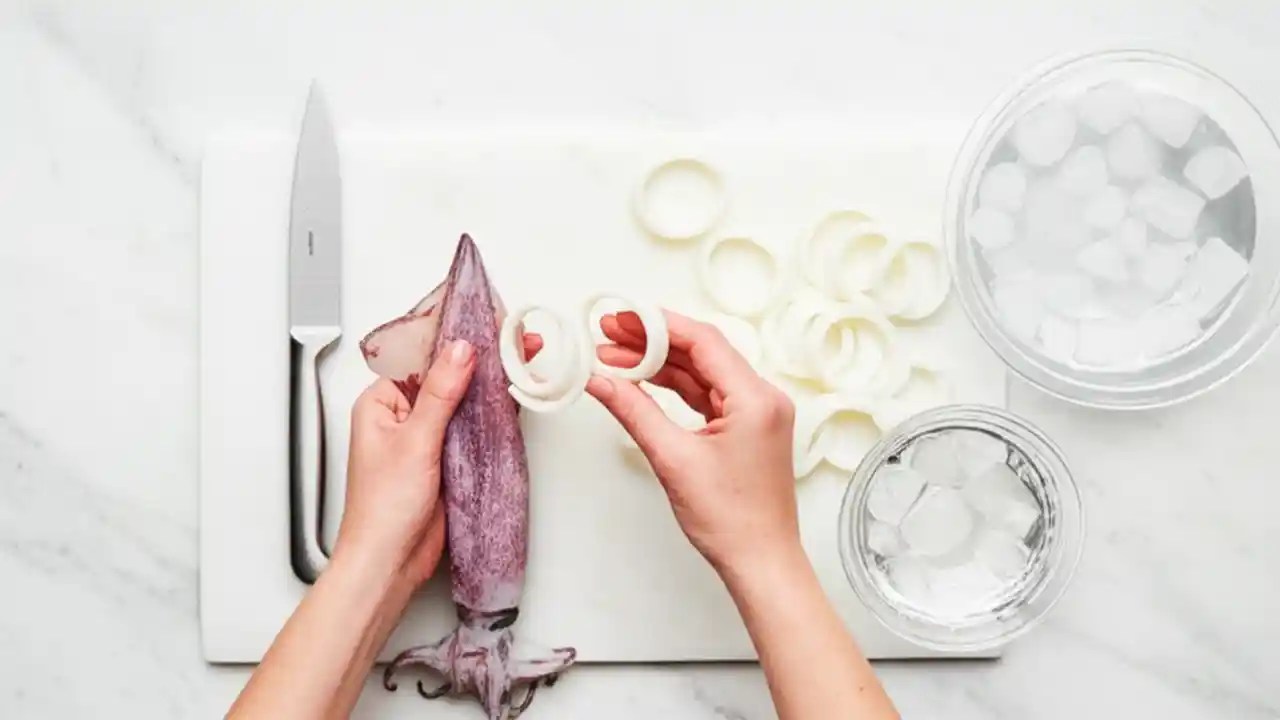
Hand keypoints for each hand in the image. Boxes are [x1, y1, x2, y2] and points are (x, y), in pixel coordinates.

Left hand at [339, 332, 543, 586]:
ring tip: (522, 361)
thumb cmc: (381, 510)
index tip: (485, 323)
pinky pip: (471, 429)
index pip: (421, 358)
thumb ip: (440, 393)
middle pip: (445, 376)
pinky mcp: (446, 460)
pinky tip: (512, 400)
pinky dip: (491, 415)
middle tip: (515, 340)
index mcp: (381, 404)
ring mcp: (426, 438)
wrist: (389, 563)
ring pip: (462, 402)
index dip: (454, 339)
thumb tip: (459, 351)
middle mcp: (402, 417)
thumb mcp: (414, 441)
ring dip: (489, 386)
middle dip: (480, 360)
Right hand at [587, 311, 799, 574]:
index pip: (702, 341)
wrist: (761, 562)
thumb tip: (600, 380)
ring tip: (615, 357)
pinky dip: (676, 387)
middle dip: (653, 342)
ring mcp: (757, 413)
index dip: (657, 325)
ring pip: (703, 374)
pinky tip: (643, 381)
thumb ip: (634, 411)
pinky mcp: (748, 429)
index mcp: (755, 398)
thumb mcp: (672, 459)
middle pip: (702, 352)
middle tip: (608, 333)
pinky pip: (709, 395)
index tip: (620, 319)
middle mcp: (763, 398)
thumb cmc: (729, 520)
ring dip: (661, 365)